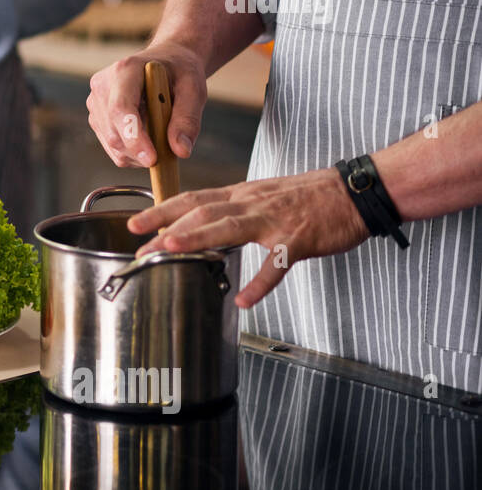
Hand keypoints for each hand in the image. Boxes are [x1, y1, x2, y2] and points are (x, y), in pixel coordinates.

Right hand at [87, 42, 207, 166]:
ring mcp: (96, 104)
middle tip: (171, 150)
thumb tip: (181, 151)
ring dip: (140, 153)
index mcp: (125, 71)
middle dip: (143, 150)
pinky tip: (149, 136)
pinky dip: (134, 153)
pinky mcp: (97, 119)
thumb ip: (188, 119)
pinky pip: (114, 149)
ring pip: (114, 145)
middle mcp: (102, 87)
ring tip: (161, 133)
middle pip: (115, 133)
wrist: (166, 63)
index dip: (133, 136)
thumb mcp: (193, 89)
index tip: (152, 159)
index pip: (121, 108)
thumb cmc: (180, 72)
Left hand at [127, 167, 369, 308]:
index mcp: (241, 195)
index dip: (161, 211)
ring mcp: (275, 220)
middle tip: (140, 247)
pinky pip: (277, 263)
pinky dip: (261, 282)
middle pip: (201, 212)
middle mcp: (251, 203)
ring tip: (170, 251)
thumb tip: (204, 224)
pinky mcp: (299, 239)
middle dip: (166, 228)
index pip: (193, 199)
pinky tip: (245, 299)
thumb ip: (233, 209)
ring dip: (197, 239)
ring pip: (230, 227)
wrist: (356, 190)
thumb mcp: (263, 195)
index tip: (134, 224)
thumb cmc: (310, 196)